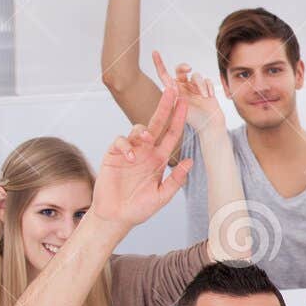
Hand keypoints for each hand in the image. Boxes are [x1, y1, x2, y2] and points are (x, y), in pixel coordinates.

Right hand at [90, 89, 191, 228]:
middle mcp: (146, 152)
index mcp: (159, 159)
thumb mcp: (162, 196)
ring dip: (143, 130)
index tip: (185, 103)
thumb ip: (176, 179)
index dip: (178, 119)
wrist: (116, 216)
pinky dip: (125, 146)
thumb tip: (191, 162)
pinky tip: (129, 158)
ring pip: (137, 129)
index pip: (171, 134)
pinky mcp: (114, 155)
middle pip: (156, 123)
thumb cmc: (139, 208)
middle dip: (164, 106)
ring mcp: (130, 152)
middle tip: (171, 90)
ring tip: (147, 139)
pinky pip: (120, 141)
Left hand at [152, 51, 221, 131]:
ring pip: (196, 75)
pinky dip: (209, 87)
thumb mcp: (178, 110)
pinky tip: (209, 96)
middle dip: (184, 67)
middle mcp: (183, 87)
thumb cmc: (194, 121)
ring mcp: (195, 87)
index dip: (159, 63)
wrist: (210, 127)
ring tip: (203, 96)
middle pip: (181, 70)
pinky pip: (207, 80)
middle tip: (188, 69)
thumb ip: (172, 97)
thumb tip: (169, 85)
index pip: (164, 75)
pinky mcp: (206, 89)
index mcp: (173, 91)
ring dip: (200, 84)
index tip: (154, 52)